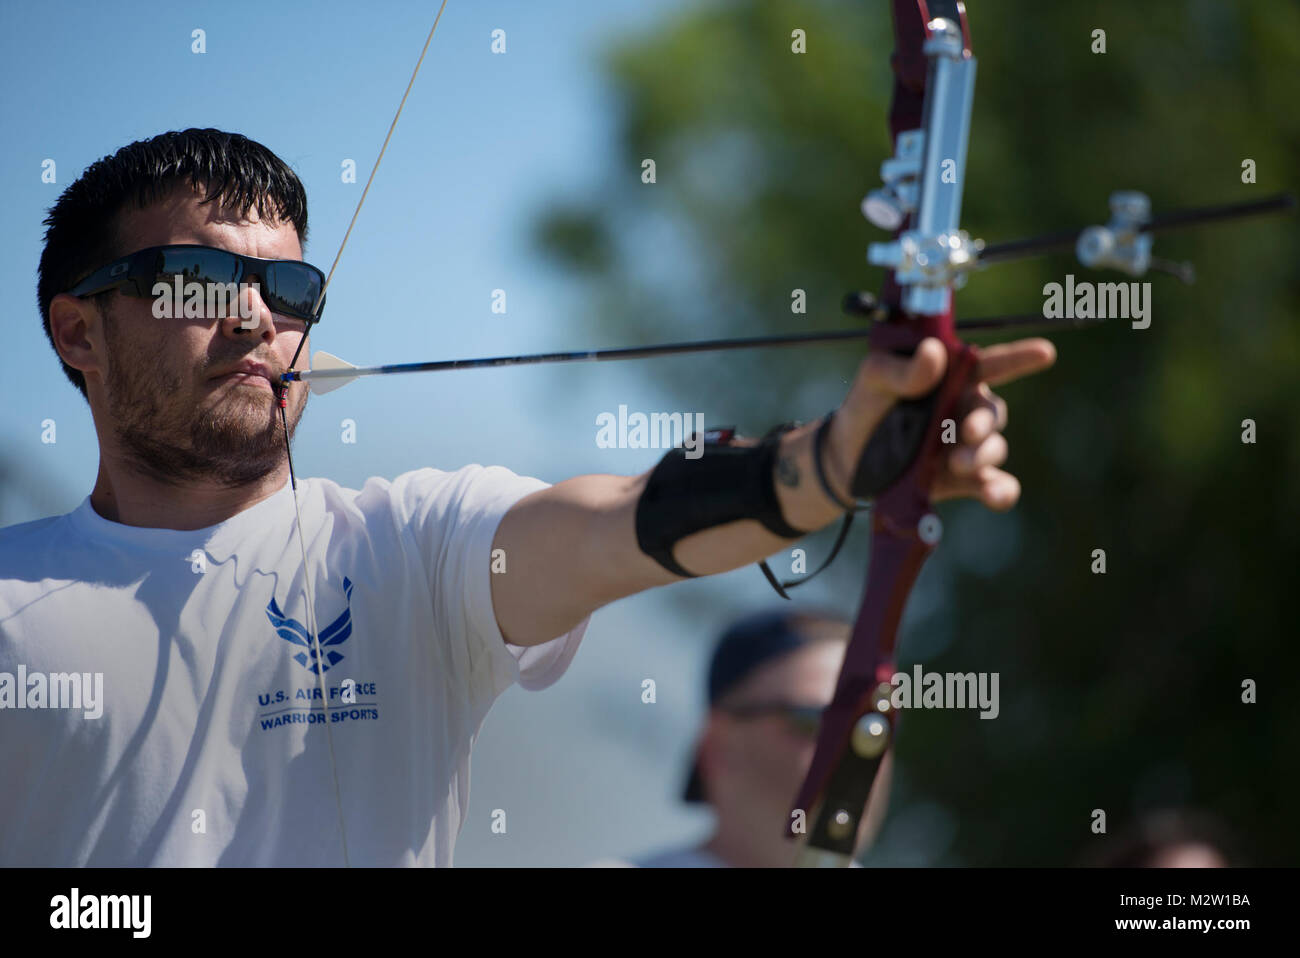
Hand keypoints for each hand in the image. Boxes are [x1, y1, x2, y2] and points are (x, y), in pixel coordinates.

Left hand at [828, 337, 1056, 510]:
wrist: (847, 458)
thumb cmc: (867, 406)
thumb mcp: (876, 380)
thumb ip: (904, 370)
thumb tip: (934, 353)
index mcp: (952, 379)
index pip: (989, 365)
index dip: (1019, 358)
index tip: (1045, 353)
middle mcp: (966, 411)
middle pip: (992, 413)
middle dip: (984, 423)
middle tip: (966, 433)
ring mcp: (967, 447)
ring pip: (994, 448)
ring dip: (983, 455)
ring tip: (958, 463)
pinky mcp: (963, 480)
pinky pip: (995, 485)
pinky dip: (1000, 491)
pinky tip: (993, 496)